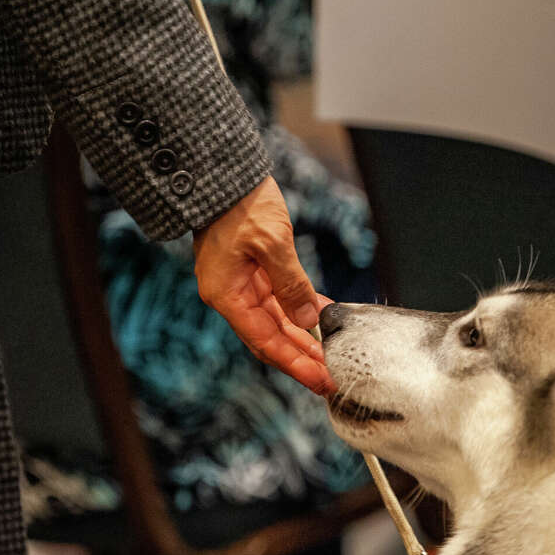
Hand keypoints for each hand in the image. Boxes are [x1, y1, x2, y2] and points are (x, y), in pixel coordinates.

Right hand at [193, 176, 335, 394]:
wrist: (222, 173)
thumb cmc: (240, 204)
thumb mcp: (272, 242)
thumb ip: (291, 284)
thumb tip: (308, 321)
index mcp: (227, 295)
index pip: (265, 342)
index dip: (295, 364)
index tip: (321, 381)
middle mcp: (231, 295)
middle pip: (271, 338)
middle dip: (302, 358)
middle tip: (332, 378)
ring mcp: (240, 283)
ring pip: (276, 321)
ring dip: (303, 338)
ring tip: (331, 356)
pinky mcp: (252, 270)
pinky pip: (278, 300)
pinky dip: (299, 311)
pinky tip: (321, 319)